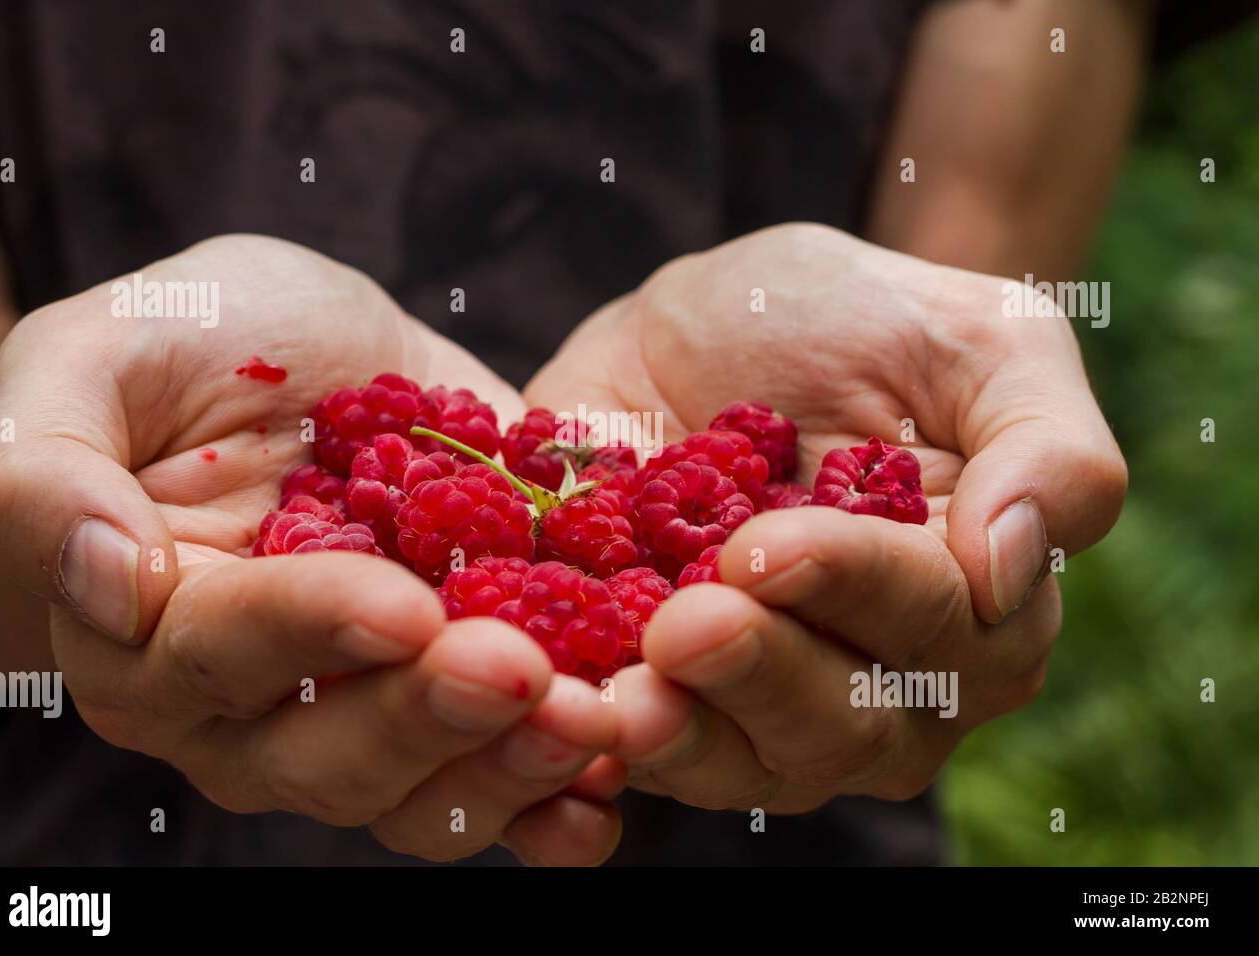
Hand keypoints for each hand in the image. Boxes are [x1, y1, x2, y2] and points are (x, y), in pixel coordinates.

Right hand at [0, 235, 622, 863]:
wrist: (312, 357)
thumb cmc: (185, 350)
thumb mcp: (99, 358)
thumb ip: (50, 471)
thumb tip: (110, 581)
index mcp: (154, 633)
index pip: (225, 653)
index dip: (312, 634)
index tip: (402, 605)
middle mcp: (258, 703)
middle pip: (330, 754)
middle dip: (429, 719)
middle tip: (522, 672)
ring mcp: (370, 708)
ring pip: (422, 788)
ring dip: (511, 770)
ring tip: (597, 726)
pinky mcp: (462, 690)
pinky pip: (500, 780)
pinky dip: (559, 797)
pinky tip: (615, 788)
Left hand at [525, 222, 1126, 810]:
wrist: (713, 326)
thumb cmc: (869, 323)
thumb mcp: (984, 343)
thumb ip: (1046, 453)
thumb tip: (1012, 572)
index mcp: (976, 609)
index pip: (937, 631)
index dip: (855, 592)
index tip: (766, 545)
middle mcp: (882, 684)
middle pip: (842, 726)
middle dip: (763, 677)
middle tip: (686, 625)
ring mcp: (765, 703)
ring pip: (744, 762)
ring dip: (685, 736)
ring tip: (622, 700)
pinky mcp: (663, 692)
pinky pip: (641, 750)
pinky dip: (601, 747)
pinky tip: (564, 717)